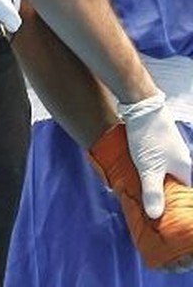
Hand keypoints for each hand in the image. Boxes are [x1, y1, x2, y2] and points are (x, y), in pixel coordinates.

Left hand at [121, 94, 192, 217]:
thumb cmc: (148, 136)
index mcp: (185, 170)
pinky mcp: (158, 143)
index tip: (167, 221)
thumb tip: (156, 216)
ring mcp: (170, 151)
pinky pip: (157, 164)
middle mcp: (181, 162)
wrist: (140, 104)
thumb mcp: (149, 168)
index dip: (177, 209)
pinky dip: (150, 172)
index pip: (186, 197)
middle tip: (151, 211)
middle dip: (164, 198)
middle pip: (175, 186)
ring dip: (155, 184)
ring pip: (165, 174)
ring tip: (142, 196)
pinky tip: (138, 176)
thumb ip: (152, 192)